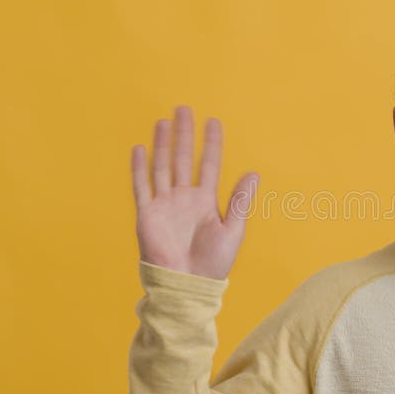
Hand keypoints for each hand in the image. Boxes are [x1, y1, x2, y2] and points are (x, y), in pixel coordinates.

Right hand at [130, 106, 258, 279]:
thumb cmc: (213, 262)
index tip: (213, 121)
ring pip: (162, 166)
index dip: (211, 143)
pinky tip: (140, 148)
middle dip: (184, 134)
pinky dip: (140, 167)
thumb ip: (240, 200)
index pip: (208, 164)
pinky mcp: (147, 214)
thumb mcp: (233, 228)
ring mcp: (164, 204)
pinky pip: (142, 186)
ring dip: (162, 144)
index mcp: (205, 200)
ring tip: (164, 121)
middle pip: (183, 158)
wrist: (188, 285)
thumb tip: (254, 173)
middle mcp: (184, 198)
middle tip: (184, 109)